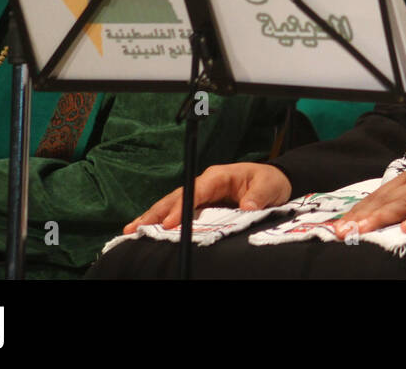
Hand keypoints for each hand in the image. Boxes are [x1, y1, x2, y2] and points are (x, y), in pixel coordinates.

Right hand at [124, 163, 290, 233]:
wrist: (273, 180)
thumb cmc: (269, 180)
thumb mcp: (269, 186)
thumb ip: (257, 196)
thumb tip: (246, 207)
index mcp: (219, 176)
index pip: (196, 191)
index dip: (182, 207)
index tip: (170, 223)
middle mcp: (205, 183)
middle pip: (177, 196)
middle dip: (156, 211)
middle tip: (136, 227)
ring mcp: (201, 192)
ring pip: (173, 203)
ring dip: (153, 216)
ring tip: (133, 229)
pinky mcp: (201, 202)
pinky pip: (179, 210)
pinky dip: (163, 219)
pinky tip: (148, 229)